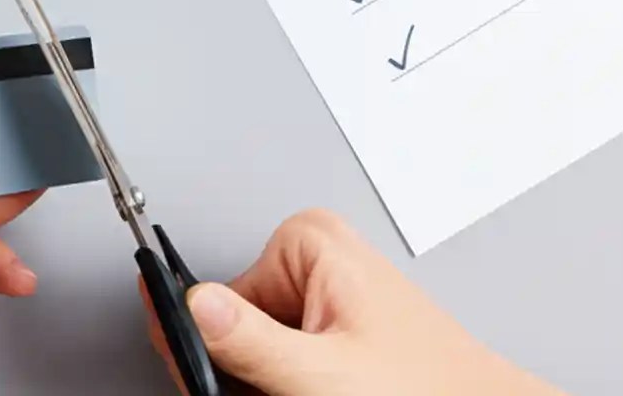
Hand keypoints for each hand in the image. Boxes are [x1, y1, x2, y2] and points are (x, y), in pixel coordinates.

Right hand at [144, 209, 565, 395]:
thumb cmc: (431, 390)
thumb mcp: (323, 372)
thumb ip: (251, 340)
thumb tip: (191, 304)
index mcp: (310, 242)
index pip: (214, 296)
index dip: (207, 346)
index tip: (208, 377)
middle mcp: (318, 259)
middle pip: (233, 321)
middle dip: (242, 365)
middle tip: (280, 387)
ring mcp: (327, 296)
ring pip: (254, 346)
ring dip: (263, 377)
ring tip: (305, 388)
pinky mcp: (336, 331)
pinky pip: (282, 355)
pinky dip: (284, 381)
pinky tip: (304, 389)